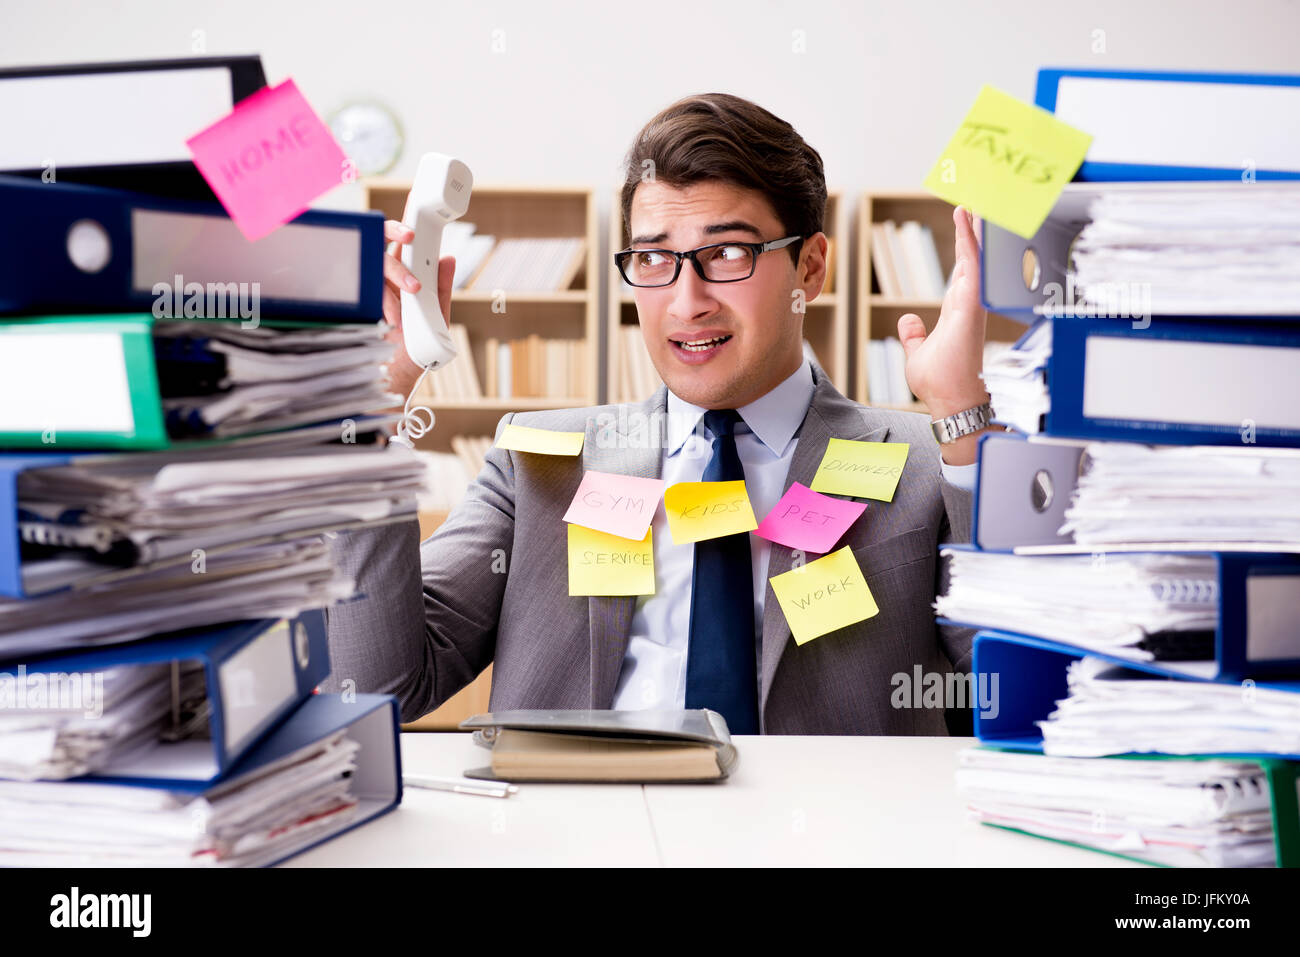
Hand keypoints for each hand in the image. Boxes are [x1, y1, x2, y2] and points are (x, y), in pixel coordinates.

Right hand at [381, 219, 455, 399]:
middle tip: (411, 264)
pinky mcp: (362, 310)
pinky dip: (383, 304)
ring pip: (375, 273)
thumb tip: (447, 259)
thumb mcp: (437, 317)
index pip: (400, 249)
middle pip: (384, 256)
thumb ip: (442, 289)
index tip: (411, 235)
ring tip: (410, 298)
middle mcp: (386, 284)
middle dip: (397, 257)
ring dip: (394, 282)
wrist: (399, 376)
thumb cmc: (417, 346)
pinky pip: (367, 295)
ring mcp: (373, 296)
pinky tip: (394, 317)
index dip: (401, 234)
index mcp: (404, 280)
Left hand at [897, 206, 991, 464]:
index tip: (965, 215)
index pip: (962, 266)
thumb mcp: (918, 353)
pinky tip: (968, 219)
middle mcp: (969, 302)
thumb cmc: (940, 383)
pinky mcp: (971, 307)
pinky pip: (971, 266)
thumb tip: (908, 320)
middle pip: (973, 254)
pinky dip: (970, 241)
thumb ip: (914, 335)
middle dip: (977, 224)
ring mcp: (972, 303)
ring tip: (979, 192)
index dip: (964, 241)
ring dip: (977, 224)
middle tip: (980, 192)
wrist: (951, 402)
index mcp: (959, 308)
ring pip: (976, 254)